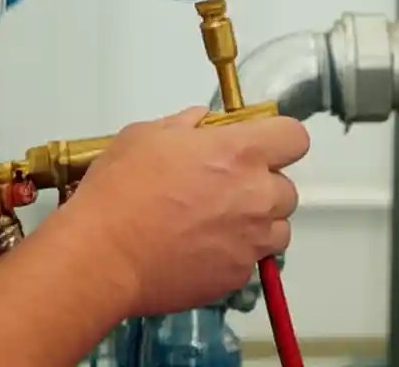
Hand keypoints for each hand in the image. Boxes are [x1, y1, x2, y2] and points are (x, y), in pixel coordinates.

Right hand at [63, 106, 309, 316]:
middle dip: (262, 186)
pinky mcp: (237, 275)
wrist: (103, 255)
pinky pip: (251, 261)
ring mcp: (250, 240)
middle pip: (287, 188)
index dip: (278, 139)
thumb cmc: (120, 192)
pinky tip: (200, 249)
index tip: (259, 145)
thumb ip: (184, 126)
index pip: (295, 137)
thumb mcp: (145, 136)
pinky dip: (234, 254)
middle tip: (224, 188)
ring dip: (257, 223)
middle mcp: (256, 196)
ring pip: (277, 229)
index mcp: (240, 153)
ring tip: (216, 223)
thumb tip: (200, 123)